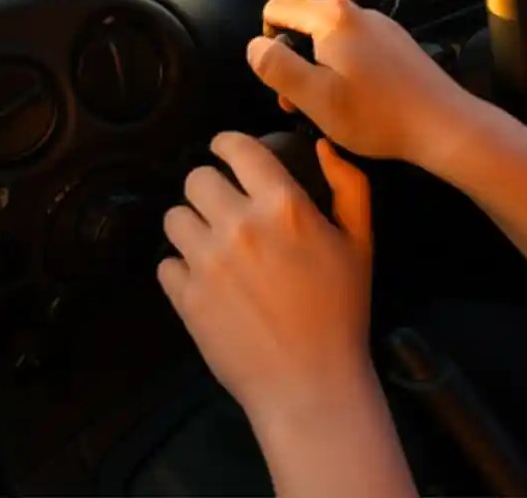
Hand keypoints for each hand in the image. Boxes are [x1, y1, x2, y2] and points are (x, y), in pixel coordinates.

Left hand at [158, 132, 376, 425]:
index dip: (226, 144)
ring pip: (174, 218)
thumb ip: (349, 186)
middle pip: (195, 178)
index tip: (225, 152)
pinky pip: (166, 265)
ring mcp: (208, 262)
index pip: (236, 148)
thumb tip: (322, 145)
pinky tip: (206, 282)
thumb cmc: (341, 312)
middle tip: (222, 206)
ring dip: (190, 226)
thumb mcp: (361, 243)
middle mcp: (240, 226)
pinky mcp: (187, 297)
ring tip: (210, 244)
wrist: (310, 383)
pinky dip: (181, 271)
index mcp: (284, 206)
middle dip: (208, 188)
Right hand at [249, 0, 470, 163]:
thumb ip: (276, 67)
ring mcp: (380, 26)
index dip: (266, 44)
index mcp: (332, 17)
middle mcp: (357, 12)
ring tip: (333, 110)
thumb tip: (254, 46)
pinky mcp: (396, 45)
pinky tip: (360, 104)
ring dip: (319, 72)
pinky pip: (354, 50)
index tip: (281, 81)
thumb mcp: (314, 97)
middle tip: (303, 106)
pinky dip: (345, 73)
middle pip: (303, 27)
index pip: (276, 9)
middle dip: (294, 63)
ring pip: (329, 42)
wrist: (443, 125)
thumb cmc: (377, 115)